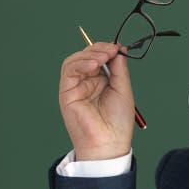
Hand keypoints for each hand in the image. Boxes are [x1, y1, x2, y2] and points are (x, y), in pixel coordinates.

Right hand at [59, 42, 134, 160]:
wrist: (109, 142)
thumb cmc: (118, 121)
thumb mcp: (122, 88)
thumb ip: (119, 68)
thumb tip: (119, 48)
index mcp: (101, 81)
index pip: (98, 58)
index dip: (106, 49)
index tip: (117, 47)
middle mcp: (86, 82)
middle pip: (86, 56)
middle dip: (98, 49)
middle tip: (110, 50)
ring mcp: (75, 87)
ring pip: (74, 61)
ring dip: (89, 54)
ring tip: (102, 57)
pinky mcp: (66, 93)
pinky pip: (68, 71)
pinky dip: (79, 63)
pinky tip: (93, 65)